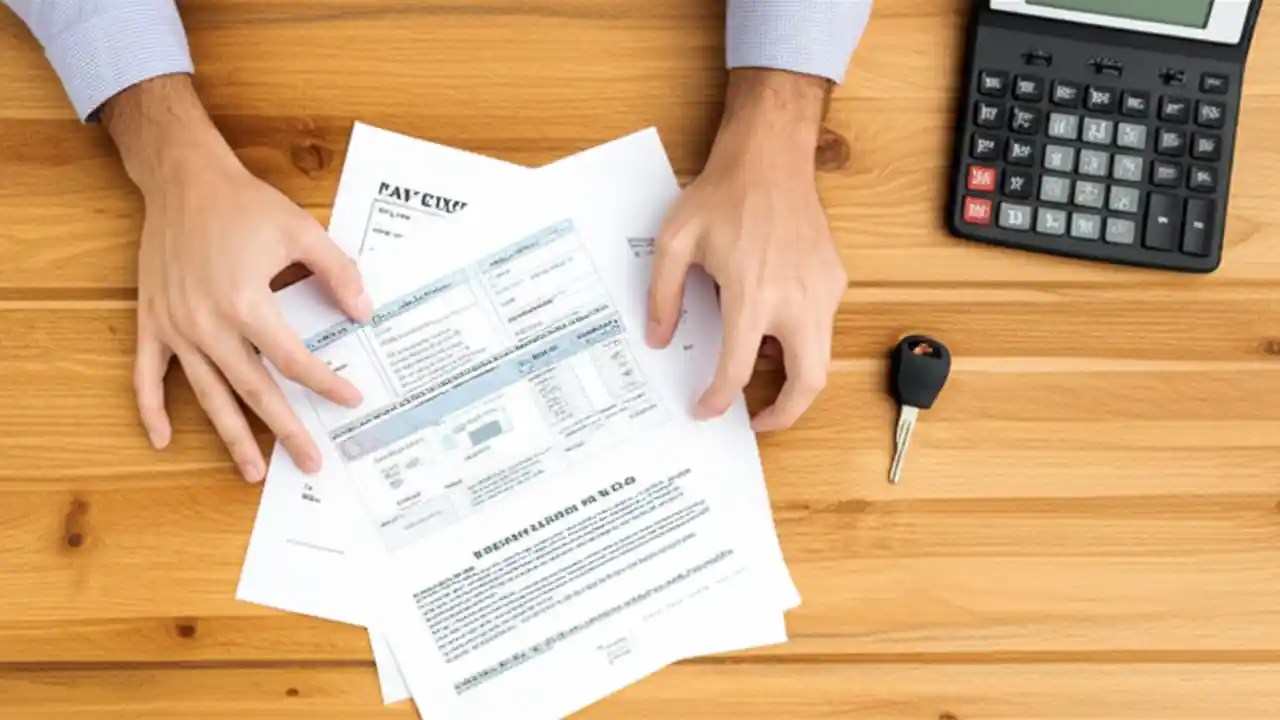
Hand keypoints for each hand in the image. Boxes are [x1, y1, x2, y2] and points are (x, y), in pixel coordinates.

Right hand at [103, 76, 370, 481]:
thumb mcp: (302, 231)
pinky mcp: (152, 321)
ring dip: (230, 436)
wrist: (183, 179)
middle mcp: (209, 324)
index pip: (295, 360)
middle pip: (254, 391)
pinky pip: (147, 374)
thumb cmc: (244, 204)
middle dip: (285, 430)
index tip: (350, 401)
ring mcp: (176, 327)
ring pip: (207, 394)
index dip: (325, 384)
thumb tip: (364, 314)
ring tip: (251, 473)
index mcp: (246, 303)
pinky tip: (163, 440)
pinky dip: (152, 408)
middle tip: (310, 462)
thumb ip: (338, 273)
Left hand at [646, 69, 845, 431]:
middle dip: (784, 413)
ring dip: (793, 378)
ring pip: (820, 360)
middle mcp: (796, 299)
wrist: (771, 158)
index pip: (738, 369)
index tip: (706, 409)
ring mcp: (822, 291)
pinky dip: (801, 344)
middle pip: (807, 383)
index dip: (719, 399)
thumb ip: (663, 295)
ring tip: (757, 367)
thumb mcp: (676, 242)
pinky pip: (822, 328)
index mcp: (753, 293)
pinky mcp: (834, 281)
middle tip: (757, 419)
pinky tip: (770, 326)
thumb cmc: (724, 194)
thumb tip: (658, 339)